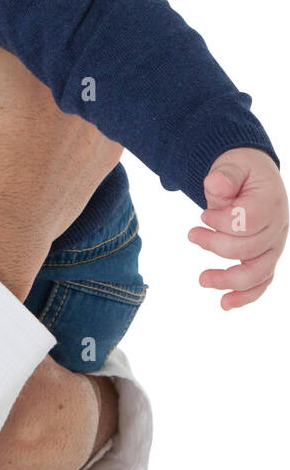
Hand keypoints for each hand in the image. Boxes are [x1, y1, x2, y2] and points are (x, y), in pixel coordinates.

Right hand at [0, 0, 124, 295]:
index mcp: (49, 38)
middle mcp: (90, 70)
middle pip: (66, 25)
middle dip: (42, 16)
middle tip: (6, 15)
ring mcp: (106, 111)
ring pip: (83, 64)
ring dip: (61, 56)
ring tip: (27, 57)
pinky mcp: (108, 145)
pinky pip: (96, 104)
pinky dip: (74, 96)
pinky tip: (46, 101)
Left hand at [190, 147, 286, 308]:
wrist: (255, 178)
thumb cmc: (241, 172)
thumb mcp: (232, 165)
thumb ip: (225, 175)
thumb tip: (215, 183)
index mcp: (270, 203)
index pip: (247, 221)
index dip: (221, 221)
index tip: (202, 216)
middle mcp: (277, 228)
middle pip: (248, 248)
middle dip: (215, 244)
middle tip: (192, 234)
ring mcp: (274, 246)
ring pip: (257, 272)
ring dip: (228, 279)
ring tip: (202, 279)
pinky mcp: (266, 258)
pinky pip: (261, 282)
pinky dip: (246, 296)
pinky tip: (225, 304)